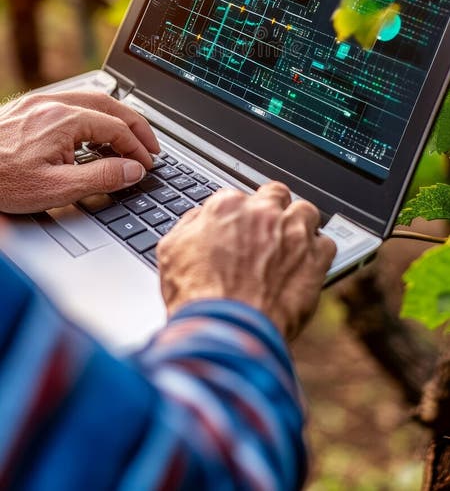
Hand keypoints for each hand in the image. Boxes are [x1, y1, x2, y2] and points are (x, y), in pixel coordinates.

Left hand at [0, 90, 158, 213]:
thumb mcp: (56, 189)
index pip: (117, 129)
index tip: (146, 167)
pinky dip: (93, 115)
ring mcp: (40, 102)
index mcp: (65, 119)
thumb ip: (101, 178)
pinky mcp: (28, 108)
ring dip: (116, 118)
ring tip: (128, 139)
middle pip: (111, 106)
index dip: (137, 150)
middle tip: (150, 149)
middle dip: (136, 127)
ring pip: (92, 99)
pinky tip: (93, 133)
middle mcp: (54, 103)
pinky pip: (72, 102)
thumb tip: (133, 170)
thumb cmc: (1, 182)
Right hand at [158, 182, 336, 340]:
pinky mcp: (315, 259)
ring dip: (300, 225)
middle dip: (274, 210)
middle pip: (277, 195)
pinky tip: (308, 267)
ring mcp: (292, 233)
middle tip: (269, 232)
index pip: (240, 197)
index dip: (241, 215)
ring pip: (307, 212)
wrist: (226, 329)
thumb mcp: (172, 251)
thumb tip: (200, 219)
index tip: (242, 229)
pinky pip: (327, 244)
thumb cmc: (197, 296)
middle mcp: (262, 213)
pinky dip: (319, 254)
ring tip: (293, 245)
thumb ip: (190, 225)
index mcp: (227, 207)